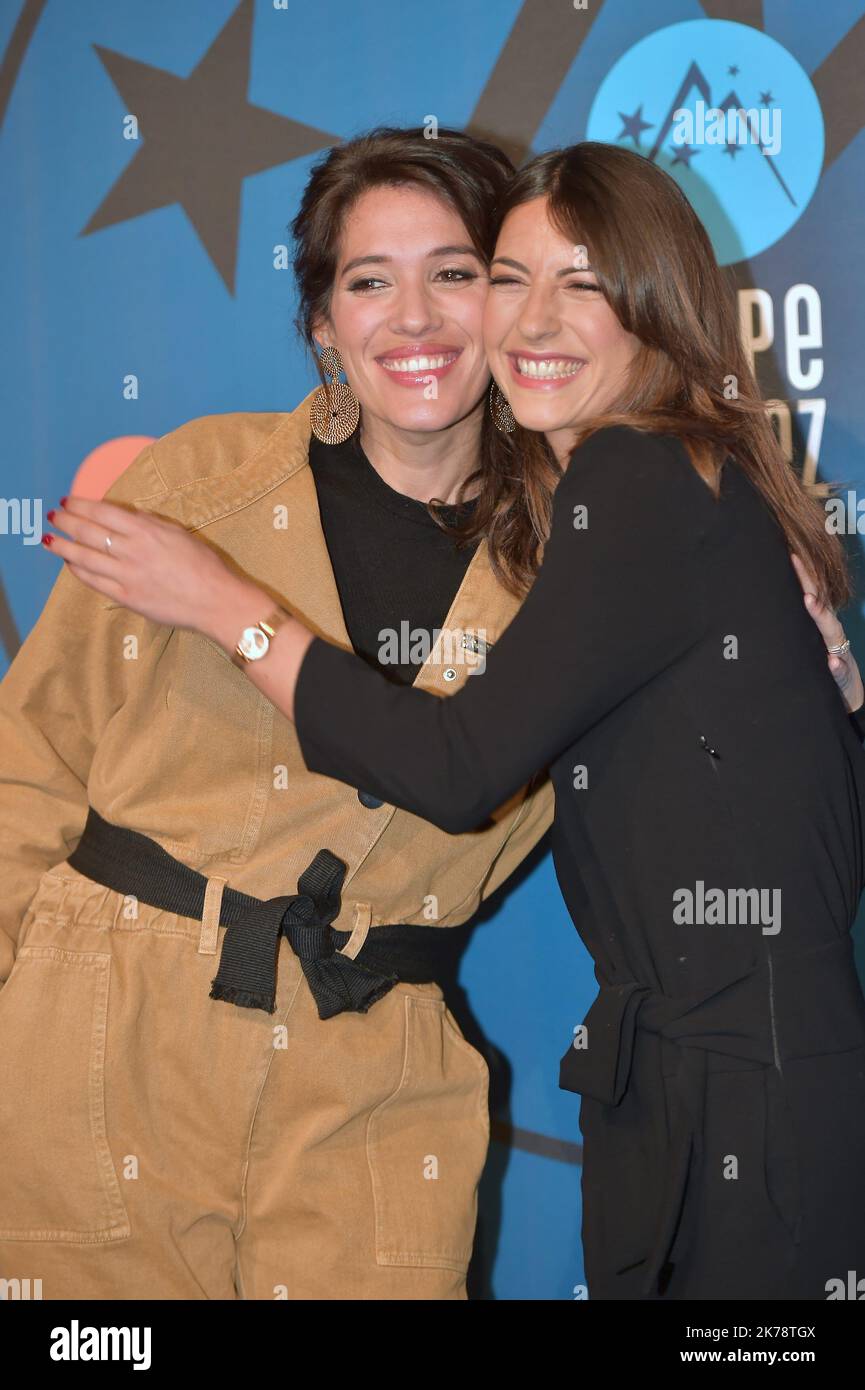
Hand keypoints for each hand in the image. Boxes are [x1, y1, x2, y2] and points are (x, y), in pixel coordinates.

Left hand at [41, 495, 245, 637]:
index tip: (67, 501)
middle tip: (53, 516)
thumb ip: (150, 523)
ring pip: (84, 558)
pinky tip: (70, 564)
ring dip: (63, 547)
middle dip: (66, 522)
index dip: (80, 505)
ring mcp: (127, 576)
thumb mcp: (179, 533)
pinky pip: (94, 582)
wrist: (216, 600)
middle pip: (88, 532)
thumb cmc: (204, 565)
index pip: (102, 512)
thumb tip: (128, 515)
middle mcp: (131, 551)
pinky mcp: (127, 597)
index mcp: (145, 531)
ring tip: (49, 540)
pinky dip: (78, 571)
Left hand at [791, 553, 863, 712]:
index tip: (790, 555)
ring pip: (831, 633)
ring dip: (821, 617)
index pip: (812, 596)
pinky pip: (840, 670)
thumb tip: (784, 609)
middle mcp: (832, 635)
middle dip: (809, 583)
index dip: (802, 576)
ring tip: (809, 600)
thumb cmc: (823, 669)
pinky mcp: (843, 677)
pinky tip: (832, 661)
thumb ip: (801, 631)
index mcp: (822, 627)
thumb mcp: (809, 647)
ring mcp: (839, 654)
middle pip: (820, 605)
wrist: (848, 698)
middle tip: (795, 561)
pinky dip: (836, 666)